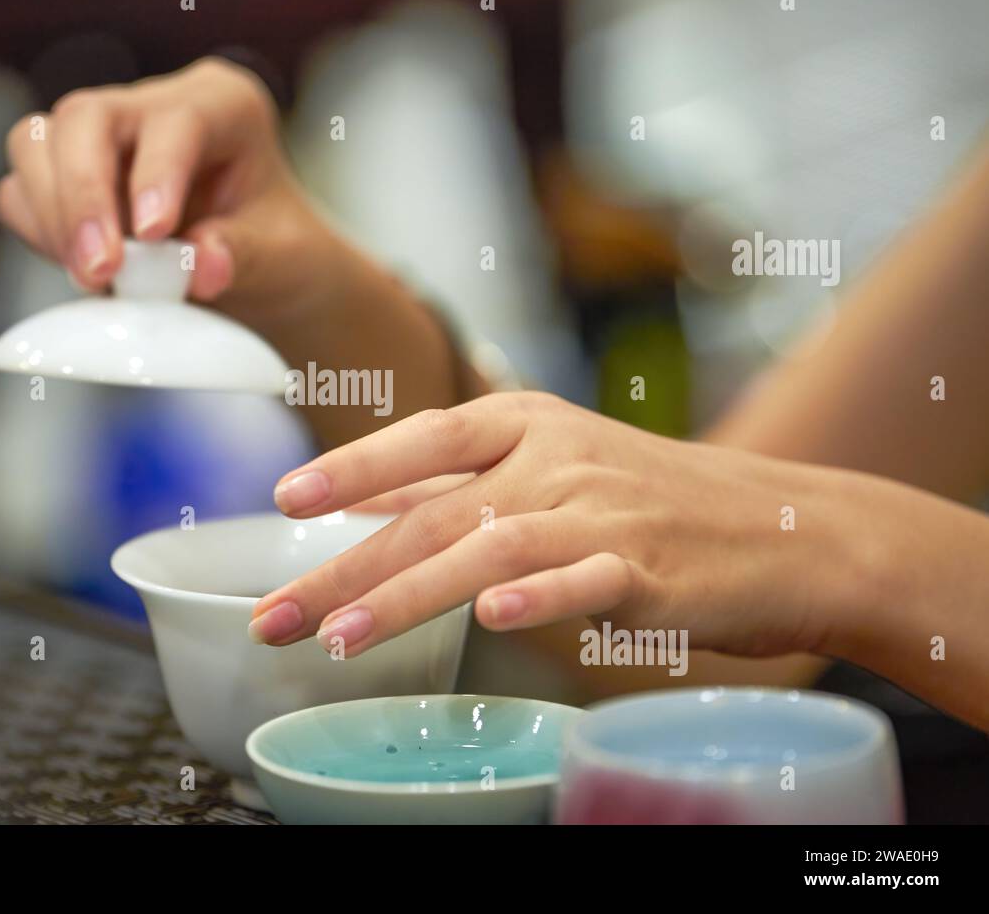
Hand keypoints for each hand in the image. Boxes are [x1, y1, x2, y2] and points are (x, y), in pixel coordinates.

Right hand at [0, 57, 334, 328]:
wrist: (257, 272)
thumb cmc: (276, 249)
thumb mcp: (284, 258)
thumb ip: (245, 256)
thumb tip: (203, 264)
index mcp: (223, 105)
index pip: (175, 120)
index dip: (157, 174)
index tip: (153, 234)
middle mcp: (154, 107)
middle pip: (83, 117)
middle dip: (82, 197)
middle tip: (100, 272)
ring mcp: (102, 138)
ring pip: (35, 144)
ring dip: (53, 218)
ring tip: (97, 279)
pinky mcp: (64, 176)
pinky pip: (20, 193)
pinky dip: (40, 235)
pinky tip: (85, 271)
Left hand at [248, 391, 869, 661]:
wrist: (787, 530)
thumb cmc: (652, 503)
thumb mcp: (552, 467)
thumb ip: (459, 482)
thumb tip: (358, 500)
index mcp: (530, 424)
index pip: (425, 435)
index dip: (351, 467)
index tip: (283, 498)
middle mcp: (558, 458)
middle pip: (434, 510)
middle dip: (345, 566)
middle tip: (274, 615)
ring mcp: (603, 511)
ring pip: (490, 546)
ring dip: (410, 593)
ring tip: (341, 637)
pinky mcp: (650, 567)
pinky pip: (585, 579)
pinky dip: (538, 595)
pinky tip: (491, 614)